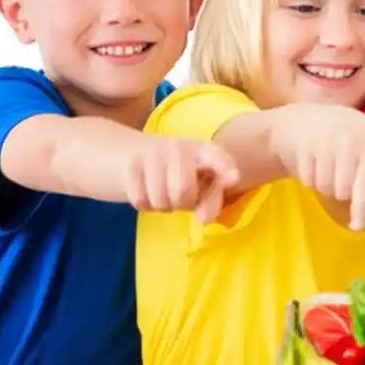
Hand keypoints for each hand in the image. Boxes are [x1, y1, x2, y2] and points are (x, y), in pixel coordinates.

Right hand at [124, 137, 239, 223]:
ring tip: (167, 193)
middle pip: (182, 192)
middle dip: (183, 204)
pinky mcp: (131, 162)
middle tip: (184, 197)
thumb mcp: (205, 187)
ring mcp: (154, 152)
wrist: (143, 155)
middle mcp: (181, 146)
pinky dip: (146, 204)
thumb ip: (211, 203)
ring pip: (159, 199)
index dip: (225, 168)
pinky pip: (140, 200)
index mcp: (207, 151)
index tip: (233, 179)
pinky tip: (150, 192)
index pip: (217, 157)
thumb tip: (202, 218)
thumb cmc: (186, 176)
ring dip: (164, 206)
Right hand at [280, 106, 364, 230]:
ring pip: (324, 186)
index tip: (357, 227)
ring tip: (326, 169)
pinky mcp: (304, 145)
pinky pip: (307, 179)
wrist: (308, 119)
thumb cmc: (345, 142)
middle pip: (343, 191)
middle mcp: (350, 141)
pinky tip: (313, 163)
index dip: (361, 208)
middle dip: (340, 192)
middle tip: (339, 178)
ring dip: (324, 185)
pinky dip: (310, 178)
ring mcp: (326, 141)